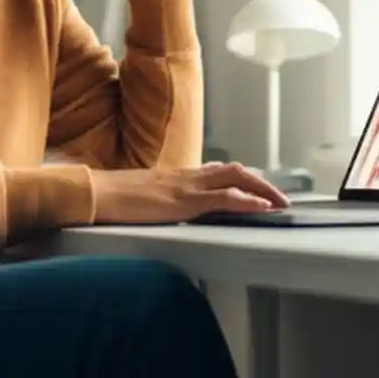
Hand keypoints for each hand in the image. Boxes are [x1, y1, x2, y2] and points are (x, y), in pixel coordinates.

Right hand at [90, 162, 290, 223]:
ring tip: (280, 202)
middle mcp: (188, 176)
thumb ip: (166, 199)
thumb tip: (173, 208)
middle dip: (261, 183)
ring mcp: (187, 186)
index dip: (244, 179)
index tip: (261, 189)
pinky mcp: (184, 201)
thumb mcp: (148, 197)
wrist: (97, 194)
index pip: (220, 171)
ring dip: (262, 189)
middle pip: (235, 171)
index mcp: (180, 175)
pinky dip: (247, 201)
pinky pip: (223, 198)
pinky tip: (262, 208)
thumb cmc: (116, 199)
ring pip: (235, 179)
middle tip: (281, 198)